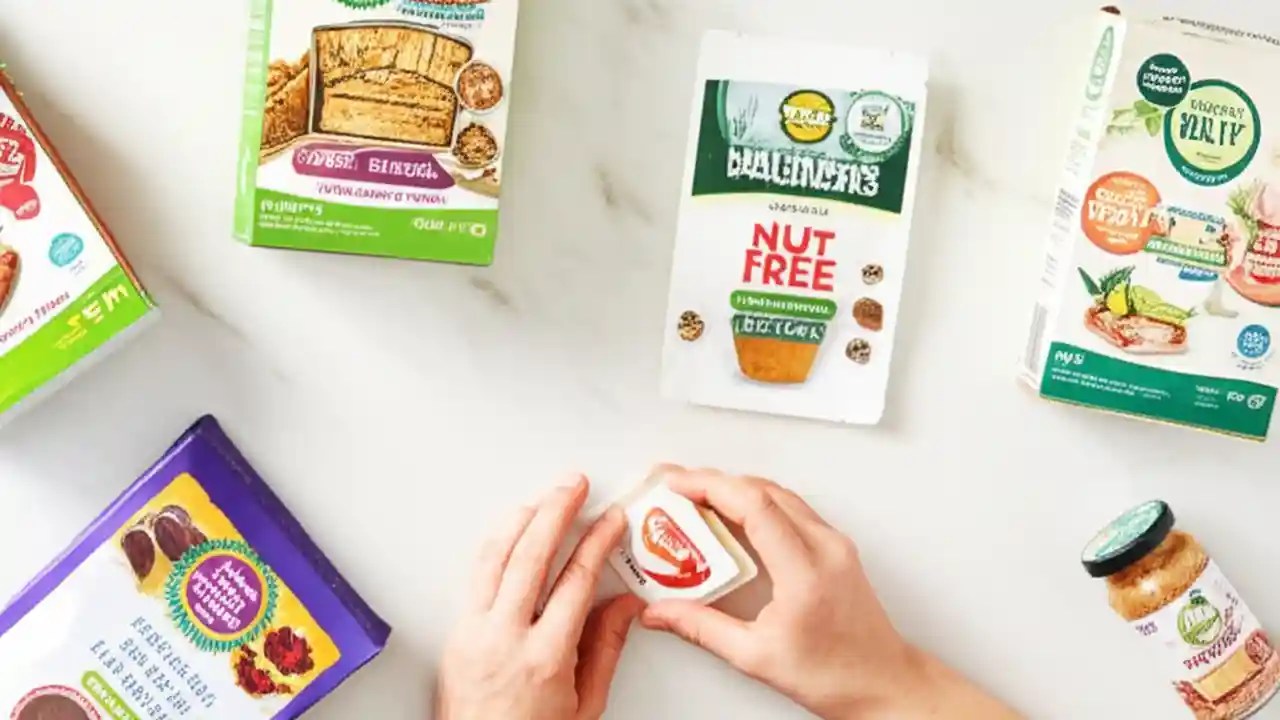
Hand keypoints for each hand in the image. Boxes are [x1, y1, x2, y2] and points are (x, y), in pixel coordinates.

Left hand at [437, 476, 643, 719]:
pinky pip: (475, 575)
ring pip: (496, 558)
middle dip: (557, 512)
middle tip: (574, 487)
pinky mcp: (456, 633)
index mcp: (546, 658)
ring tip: (542, 497)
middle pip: (532, 556)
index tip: (611, 521)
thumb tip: (626, 604)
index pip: (576, 580)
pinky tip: (508, 529)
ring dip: (521, 519)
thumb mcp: (585, 705)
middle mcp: (505, 639)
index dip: (598, 542)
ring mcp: (474, 633)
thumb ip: (606, 649)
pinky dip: (494, 545)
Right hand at [640, 468, 1018, 719]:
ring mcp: (834, 544)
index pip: (755, 505)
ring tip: (698, 498)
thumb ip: (702, 628)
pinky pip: (792, 508)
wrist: (882, 683)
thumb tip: (664, 612)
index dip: (711, 486)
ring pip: (779, 494)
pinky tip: (735, 515)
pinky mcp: (836, 547)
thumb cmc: (836, 674)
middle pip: (764, 490)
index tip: (678, 483)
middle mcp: (825, 548)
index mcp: (805, 571)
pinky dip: (757, 502)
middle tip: (677, 487)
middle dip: (714, 481)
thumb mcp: (756, 656)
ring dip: (736, 489)